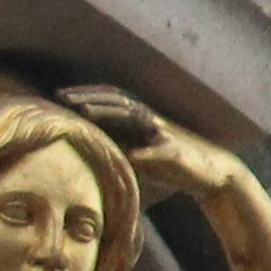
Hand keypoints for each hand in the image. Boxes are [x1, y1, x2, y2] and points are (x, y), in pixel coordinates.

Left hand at [58, 84, 241, 207]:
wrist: (212, 175)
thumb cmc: (171, 166)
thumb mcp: (140, 157)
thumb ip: (119, 151)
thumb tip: (87, 156)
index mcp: (140, 121)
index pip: (110, 101)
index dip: (86, 95)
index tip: (58, 96)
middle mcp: (151, 121)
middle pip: (118, 102)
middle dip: (90, 98)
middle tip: (62, 97)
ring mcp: (164, 135)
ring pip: (135, 117)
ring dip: (110, 113)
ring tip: (86, 112)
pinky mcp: (176, 153)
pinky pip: (160, 150)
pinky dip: (146, 152)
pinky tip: (131, 155)